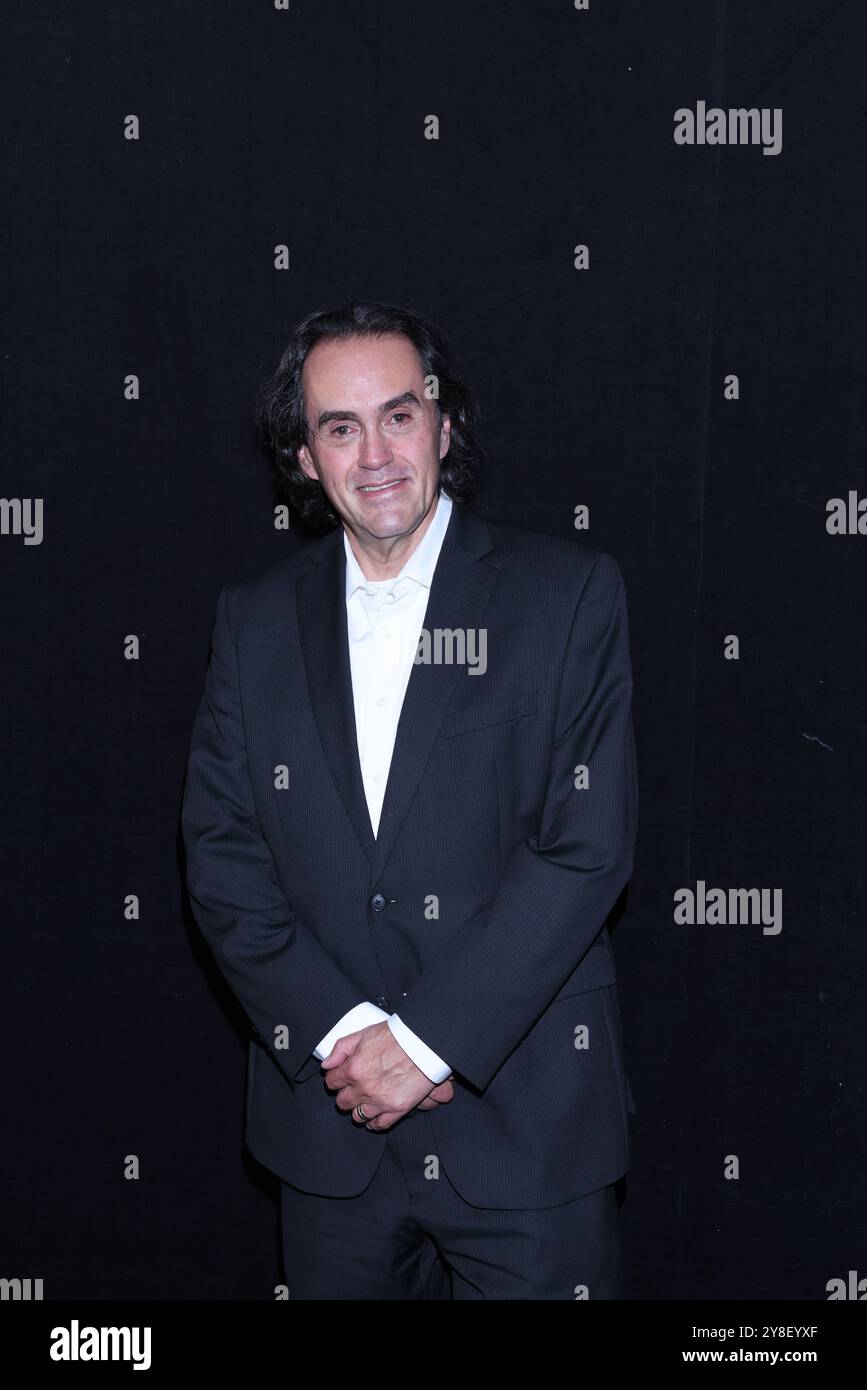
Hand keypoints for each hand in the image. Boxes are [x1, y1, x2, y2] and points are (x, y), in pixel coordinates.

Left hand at [321, 1022, 452, 1130]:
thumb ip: (341, 1049)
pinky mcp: (397, 1109)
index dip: (335, 1078)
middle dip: (345, 1094)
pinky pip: (379, 1125)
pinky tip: (375, 1116)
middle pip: (342, 1102)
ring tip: (365, 1101)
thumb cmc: (396, 1035)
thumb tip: (327, 1064)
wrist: (423, 1042)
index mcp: (353, 1069)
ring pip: (357, 1116)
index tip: (340, 1077)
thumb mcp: (363, 1034)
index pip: (332, 1082)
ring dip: (358, 1109)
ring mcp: (380, 1102)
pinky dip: (374, 1122)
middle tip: (353, 1088)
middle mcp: (363, 1089)